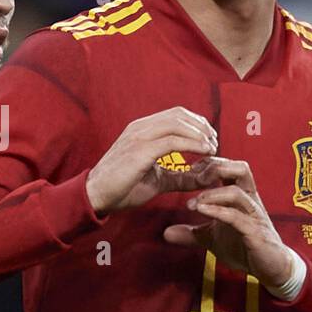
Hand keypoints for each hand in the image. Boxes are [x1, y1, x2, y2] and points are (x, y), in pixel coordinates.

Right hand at [85, 107, 217, 214]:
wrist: (96, 196)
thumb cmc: (123, 187)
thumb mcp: (157, 179)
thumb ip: (180, 175)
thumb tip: (205, 178)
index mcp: (142, 129)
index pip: (176, 114)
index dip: (197, 123)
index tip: (211, 139)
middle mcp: (140, 127)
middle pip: (180, 114)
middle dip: (202, 126)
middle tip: (215, 143)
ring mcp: (139, 137)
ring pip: (178, 124)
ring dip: (200, 134)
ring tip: (212, 148)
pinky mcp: (140, 151)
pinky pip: (173, 141)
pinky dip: (193, 144)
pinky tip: (204, 152)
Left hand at [162, 159, 294, 290]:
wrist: (269, 269)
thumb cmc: (245, 247)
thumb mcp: (212, 238)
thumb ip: (191, 233)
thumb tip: (166, 233)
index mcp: (241, 196)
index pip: (229, 167)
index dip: (209, 163)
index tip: (189, 170)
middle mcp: (250, 201)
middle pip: (240, 168)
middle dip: (216, 167)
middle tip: (193, 176)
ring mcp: (254, 215)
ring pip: (237, 192)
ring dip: (211, 194)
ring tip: (191, 203)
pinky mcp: (255, 232)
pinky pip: (237, 217)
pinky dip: (218, 212)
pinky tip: (201, 211)